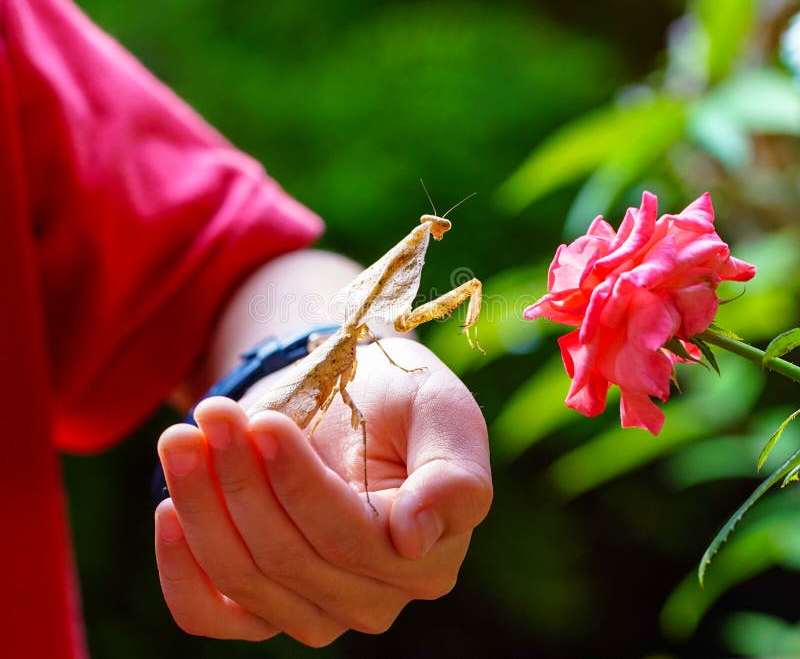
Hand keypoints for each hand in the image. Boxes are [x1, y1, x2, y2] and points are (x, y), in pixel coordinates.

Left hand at [154, 338, 491, 645]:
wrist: (354, 397)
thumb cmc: (402, 400)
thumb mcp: (442, 414)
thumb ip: (453, 478)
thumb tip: (415, 538)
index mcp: (426, 556)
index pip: (350, 536)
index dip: (299, 483)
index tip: (265, 424)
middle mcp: (375, 597)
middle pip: (288, 556)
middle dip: (241, 479)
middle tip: (213, 414)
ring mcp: (316, 609)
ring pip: (244, 578)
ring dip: (201, 504)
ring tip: (184, 438)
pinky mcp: (264, 606)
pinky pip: (212, 614)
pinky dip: (180, 571)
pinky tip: (168, 511)